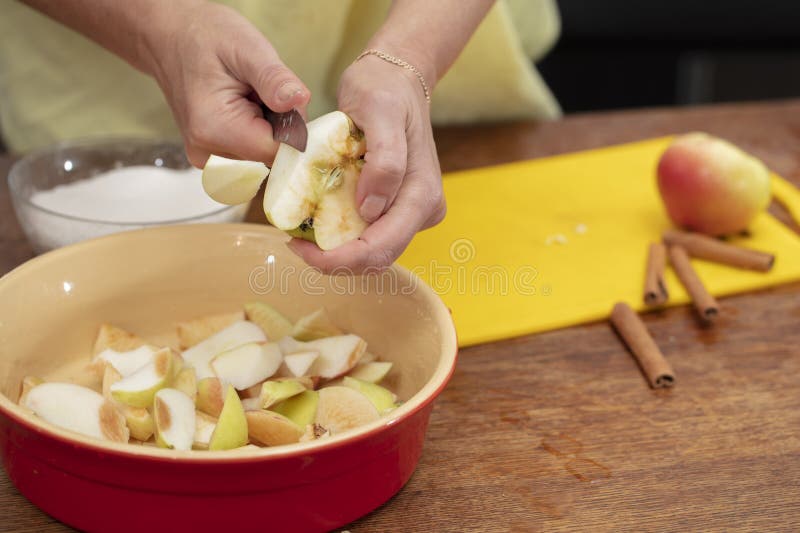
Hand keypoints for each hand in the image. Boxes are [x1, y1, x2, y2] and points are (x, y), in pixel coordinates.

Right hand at [145, 2, 309, 166]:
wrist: (170, 36)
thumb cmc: (204, 36)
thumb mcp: (246, 48)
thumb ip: (274, 79)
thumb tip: (300, 101)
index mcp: (215, 129)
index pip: (277, 151)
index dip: (293, 126)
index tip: (284, 98)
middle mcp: (208, 151)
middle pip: (271, 154)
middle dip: (280, 123)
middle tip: (261, 89)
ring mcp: (208, 156)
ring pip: (264, 152)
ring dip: (268, 125)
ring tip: (248, 94)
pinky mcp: (213, 153)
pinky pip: (251, 149)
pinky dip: (257, 128)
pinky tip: (243, 105)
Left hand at [288, 54, 445, 273]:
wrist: (396, 79)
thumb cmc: (384, 89)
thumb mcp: (380, 112)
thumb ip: (385, 162)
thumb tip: (371, 210)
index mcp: (422, 196)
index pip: (380, 248)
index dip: (338, 259)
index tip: (297, 245)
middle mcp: (423, 211)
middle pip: (376, 258)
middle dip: (333, 259)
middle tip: (293, 242)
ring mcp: (412, 212)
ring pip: (372, 252)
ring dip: (335, 250)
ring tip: (302, 231)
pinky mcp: (398, 208)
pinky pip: (369, 235)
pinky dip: (341, 235)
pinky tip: (317, 218)